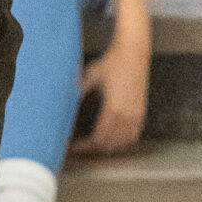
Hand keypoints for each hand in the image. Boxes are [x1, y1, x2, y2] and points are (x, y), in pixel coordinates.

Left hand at [70, 30, 150, 157]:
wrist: (133, 52)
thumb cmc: (111, 62)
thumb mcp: (90, 77)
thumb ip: (77, 92)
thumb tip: (61, 106)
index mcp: (113, 109)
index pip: (97, 139)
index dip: (83, 146)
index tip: (72, 146)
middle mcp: (126, 115)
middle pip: (108, 145)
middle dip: (92, 148)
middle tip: (78, 146)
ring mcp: (136, 114)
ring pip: (121, 143)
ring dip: (107, 147)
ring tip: (92, 144)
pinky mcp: (141, 111)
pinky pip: (132, 136)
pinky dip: (121, 142)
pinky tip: (111, 139)